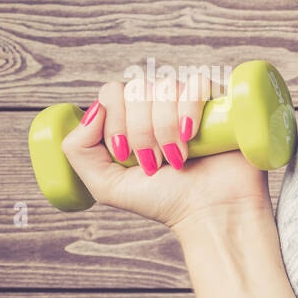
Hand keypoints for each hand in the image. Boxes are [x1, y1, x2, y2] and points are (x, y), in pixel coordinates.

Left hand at [60, 73, 271, 231]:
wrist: (211, 213)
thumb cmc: (165, 202)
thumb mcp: (106, 185)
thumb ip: (79, 150)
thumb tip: (93, 109)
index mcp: (131, 119)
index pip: (111, 93)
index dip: (115, 121)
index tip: (126, 155)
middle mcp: (158, 107)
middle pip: (135, 90)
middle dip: (141, 132)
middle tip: (155, 162)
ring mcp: (189, 103)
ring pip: (163, 88)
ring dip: (165, 128)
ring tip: (177, 158)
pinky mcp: (218, 103)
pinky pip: (196, 84)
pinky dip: (189, 109)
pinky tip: (191, 136)